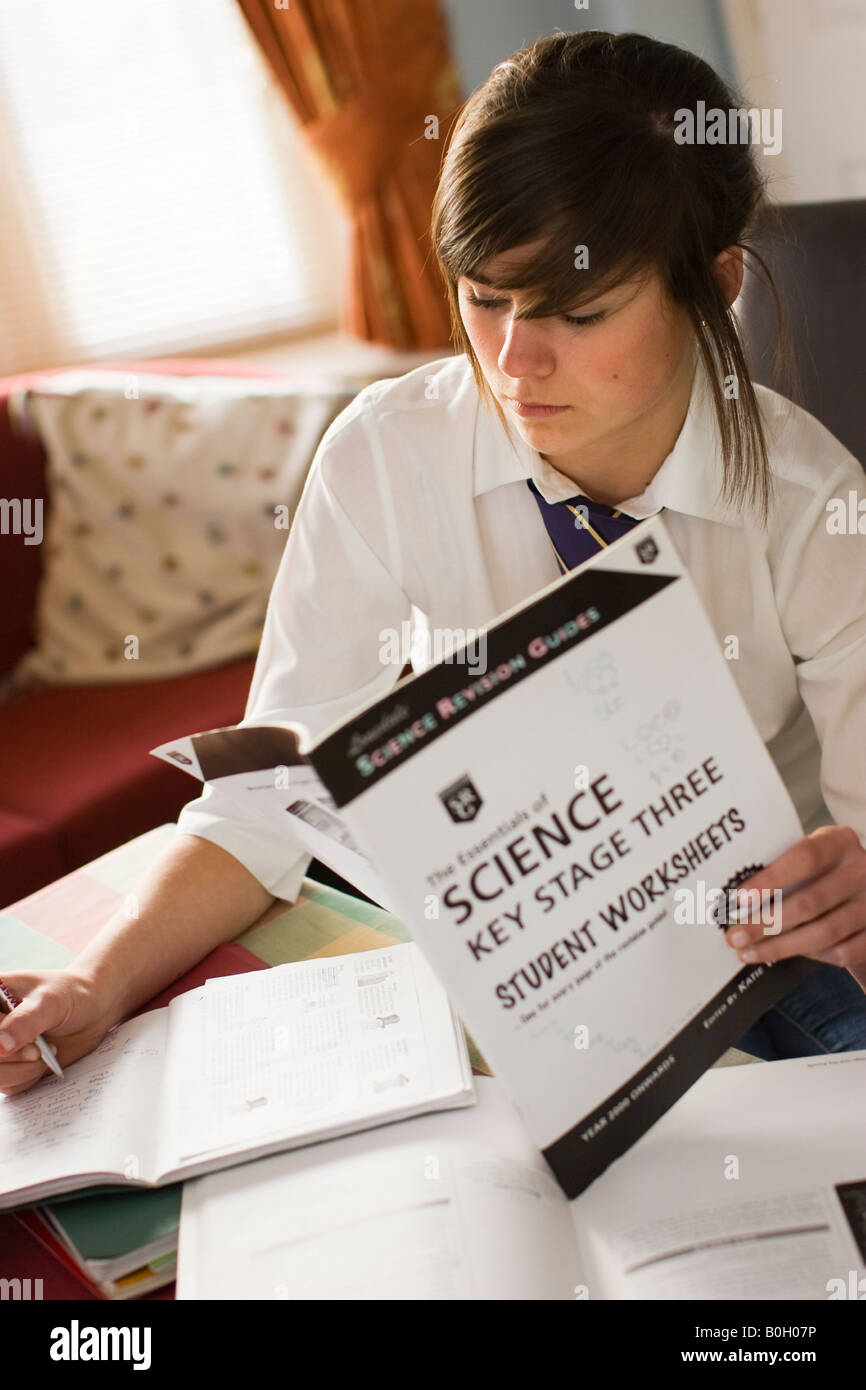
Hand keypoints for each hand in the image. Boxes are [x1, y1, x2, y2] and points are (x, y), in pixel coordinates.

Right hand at [0, 969, 112, 1095]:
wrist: (92, 1009)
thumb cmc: (70, 995)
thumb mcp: (50, 1001)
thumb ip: (26, 1021)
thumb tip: (1, 1047)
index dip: (0, 1038)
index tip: (26, 1043)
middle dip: (13, 1060)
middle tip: (39, 1050)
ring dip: (22, 1071)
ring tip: (45, 1052)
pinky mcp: (8, 1067)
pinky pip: (8, 1085)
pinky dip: (28, 1078)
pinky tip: (43, 1060)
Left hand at [723, 826, 865, 972]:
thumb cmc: (823, 866)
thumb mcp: (810, 851)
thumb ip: (783, 866)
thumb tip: (736, 899)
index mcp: (839, 842)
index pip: (803, 859)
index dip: (770, 881)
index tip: (739, 900)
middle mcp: (861, 870)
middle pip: (811, 902)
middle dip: (766, 923)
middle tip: (734, 937)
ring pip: (825, 933)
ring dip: (781, 947)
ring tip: (749, 953)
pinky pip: (843, 952)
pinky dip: (812, 957)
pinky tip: (787, 955)